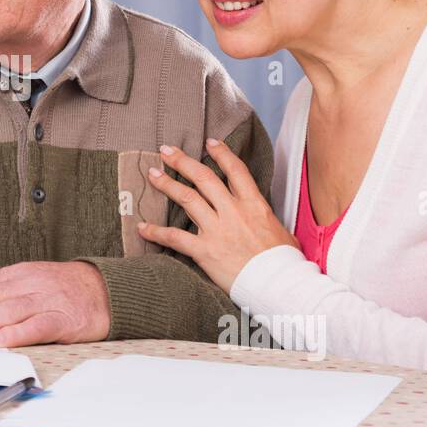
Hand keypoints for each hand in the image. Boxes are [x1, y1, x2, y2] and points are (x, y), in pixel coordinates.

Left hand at [0, 261, 109, 347]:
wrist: (106, 290)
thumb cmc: (63, 291)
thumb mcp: (30, 284)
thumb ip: (3, 297)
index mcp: (17, 274)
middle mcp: (29, 283)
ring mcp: (47, 299)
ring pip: (7, 311)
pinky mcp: (64, 318)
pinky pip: (34, 326)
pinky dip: (13, 335)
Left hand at [137, 138, 297, 292]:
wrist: (279, 285)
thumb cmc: (284, 262)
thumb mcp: (282, 230)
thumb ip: (265, 218)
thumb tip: (263, 216)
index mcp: (254, 204)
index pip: (235, 170)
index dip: (221, 153)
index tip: (209, 142)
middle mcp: (233, 212)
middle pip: (204, 178)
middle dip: (183, 161)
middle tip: (166, 151)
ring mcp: (217, 230)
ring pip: (187, 198)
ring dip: (167, 184)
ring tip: (153, 174)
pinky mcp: (205, 250)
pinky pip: (174, 237)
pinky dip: (156, 232)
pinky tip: (142, 227)